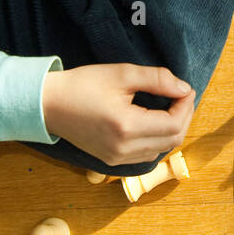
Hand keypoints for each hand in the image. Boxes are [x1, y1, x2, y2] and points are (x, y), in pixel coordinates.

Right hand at [41, 65, 195, 165]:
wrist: (47, 104)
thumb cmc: (82, 85)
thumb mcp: (122, 73)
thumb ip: (158, 79)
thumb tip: (184, 88)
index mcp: (126, 127)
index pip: (174, 124)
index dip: (186, 105)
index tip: (185, 89)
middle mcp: (123, 149)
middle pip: (172, 140)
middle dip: (183, 116)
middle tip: (181, 96)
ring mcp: (117, 159)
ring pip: (162, 149)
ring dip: (172, 129)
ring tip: (170, 106)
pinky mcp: (111, 161)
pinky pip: (147, 155)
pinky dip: (158, 139)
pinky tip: (154, 121)